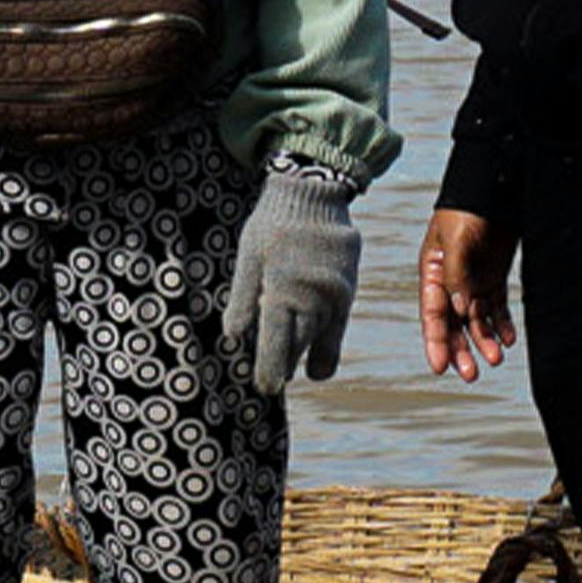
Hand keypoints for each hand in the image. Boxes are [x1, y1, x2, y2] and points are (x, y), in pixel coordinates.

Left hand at [228, 172, 361, 391]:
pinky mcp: (348, 286)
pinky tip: (320, 351)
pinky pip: (339, 321)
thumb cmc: (272, 225)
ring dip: (309, 355)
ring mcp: (335, 292)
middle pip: (299, 342)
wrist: (313, 194)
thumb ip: (242, 298)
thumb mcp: (248, 257)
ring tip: (301, 372)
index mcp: (282, 289)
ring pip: (322, 335)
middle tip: (274, 384)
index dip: (270, 367)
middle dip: (287, 364)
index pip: (276, 340)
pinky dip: (329, 339)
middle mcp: (313, 296)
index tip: (266, 389)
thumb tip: (232, 337)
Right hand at [418, 210, 517, 378]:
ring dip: (485, 340)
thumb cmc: (468, 211)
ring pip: (477, 320)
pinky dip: (502, 324)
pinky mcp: (493, 277)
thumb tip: (461, 311)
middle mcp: (451, 282)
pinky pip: (496, 307)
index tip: (440, 367)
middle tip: (473, 374)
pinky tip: (510, 340)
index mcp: (433, 273)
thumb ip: (457, 276)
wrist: (496, 189)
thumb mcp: (456, 240)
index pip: (433, 314)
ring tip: (497, 358)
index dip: (436, 342)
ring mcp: (473, 280)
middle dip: (462, 350)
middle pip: (454, 324)